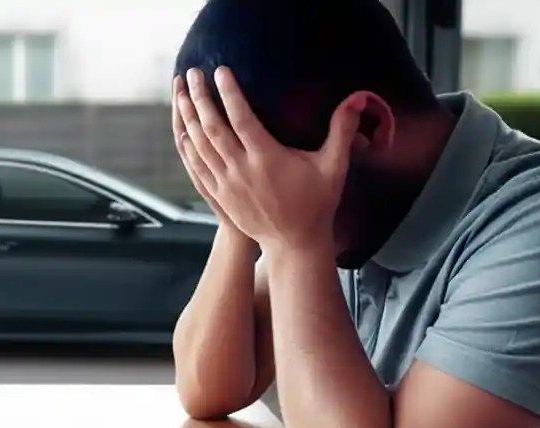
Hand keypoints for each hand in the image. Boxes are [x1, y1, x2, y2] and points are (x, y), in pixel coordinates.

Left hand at [175, 67, 364, 258]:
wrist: (294, 244)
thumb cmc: (316, 204)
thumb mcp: (334, 166)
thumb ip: (343, 130)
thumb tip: (359, 99)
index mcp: (267, 158)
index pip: (242, 118)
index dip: (229, 93)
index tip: (221, 70)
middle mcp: (241, 170)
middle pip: (213, 128)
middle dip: (200, 98)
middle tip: (192, 73)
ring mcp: (227, 184)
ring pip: (200, 146)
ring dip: (189, 119)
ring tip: (180, 94)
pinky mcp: (220, 196)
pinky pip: (197, 167)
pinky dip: (188, 148)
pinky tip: (183, 131)